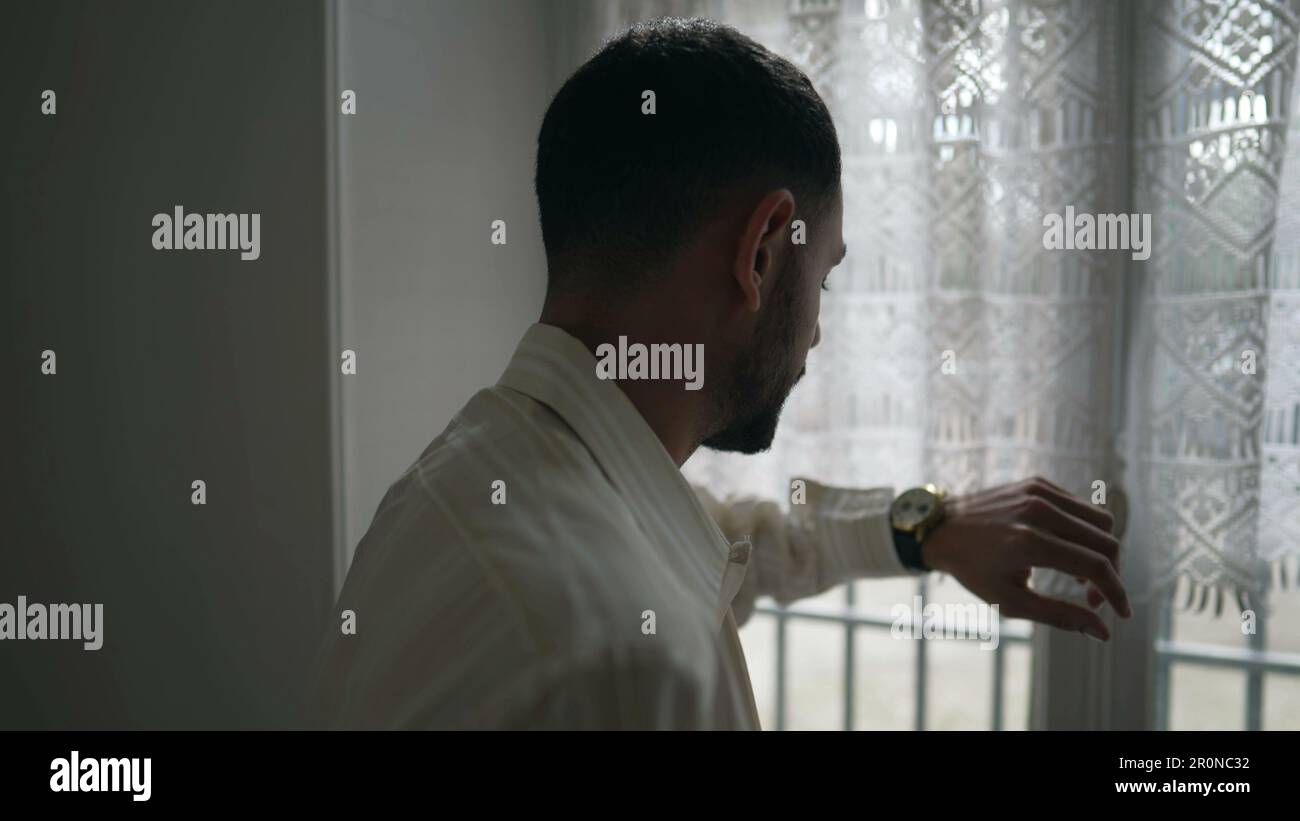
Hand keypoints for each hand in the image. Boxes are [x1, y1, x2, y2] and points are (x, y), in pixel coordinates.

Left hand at [920, 476, 1130, 640]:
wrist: (941, 528)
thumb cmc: (974, 569)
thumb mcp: (1010, 602)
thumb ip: (1060, 616)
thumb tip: (1104, 632)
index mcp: (1029, 543)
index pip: (1095, 566)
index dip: (1116, 592)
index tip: (1121, 613)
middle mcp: (1038, 511)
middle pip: (1106, 541)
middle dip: (1112, 574)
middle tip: (1094, 598)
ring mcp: (1038, 492)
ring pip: (1100, 520)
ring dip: (1102, 550)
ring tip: (1081, 576)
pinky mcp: (1038, 482)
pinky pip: (1080, 507)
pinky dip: (1084, 530)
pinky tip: (1066, 550)